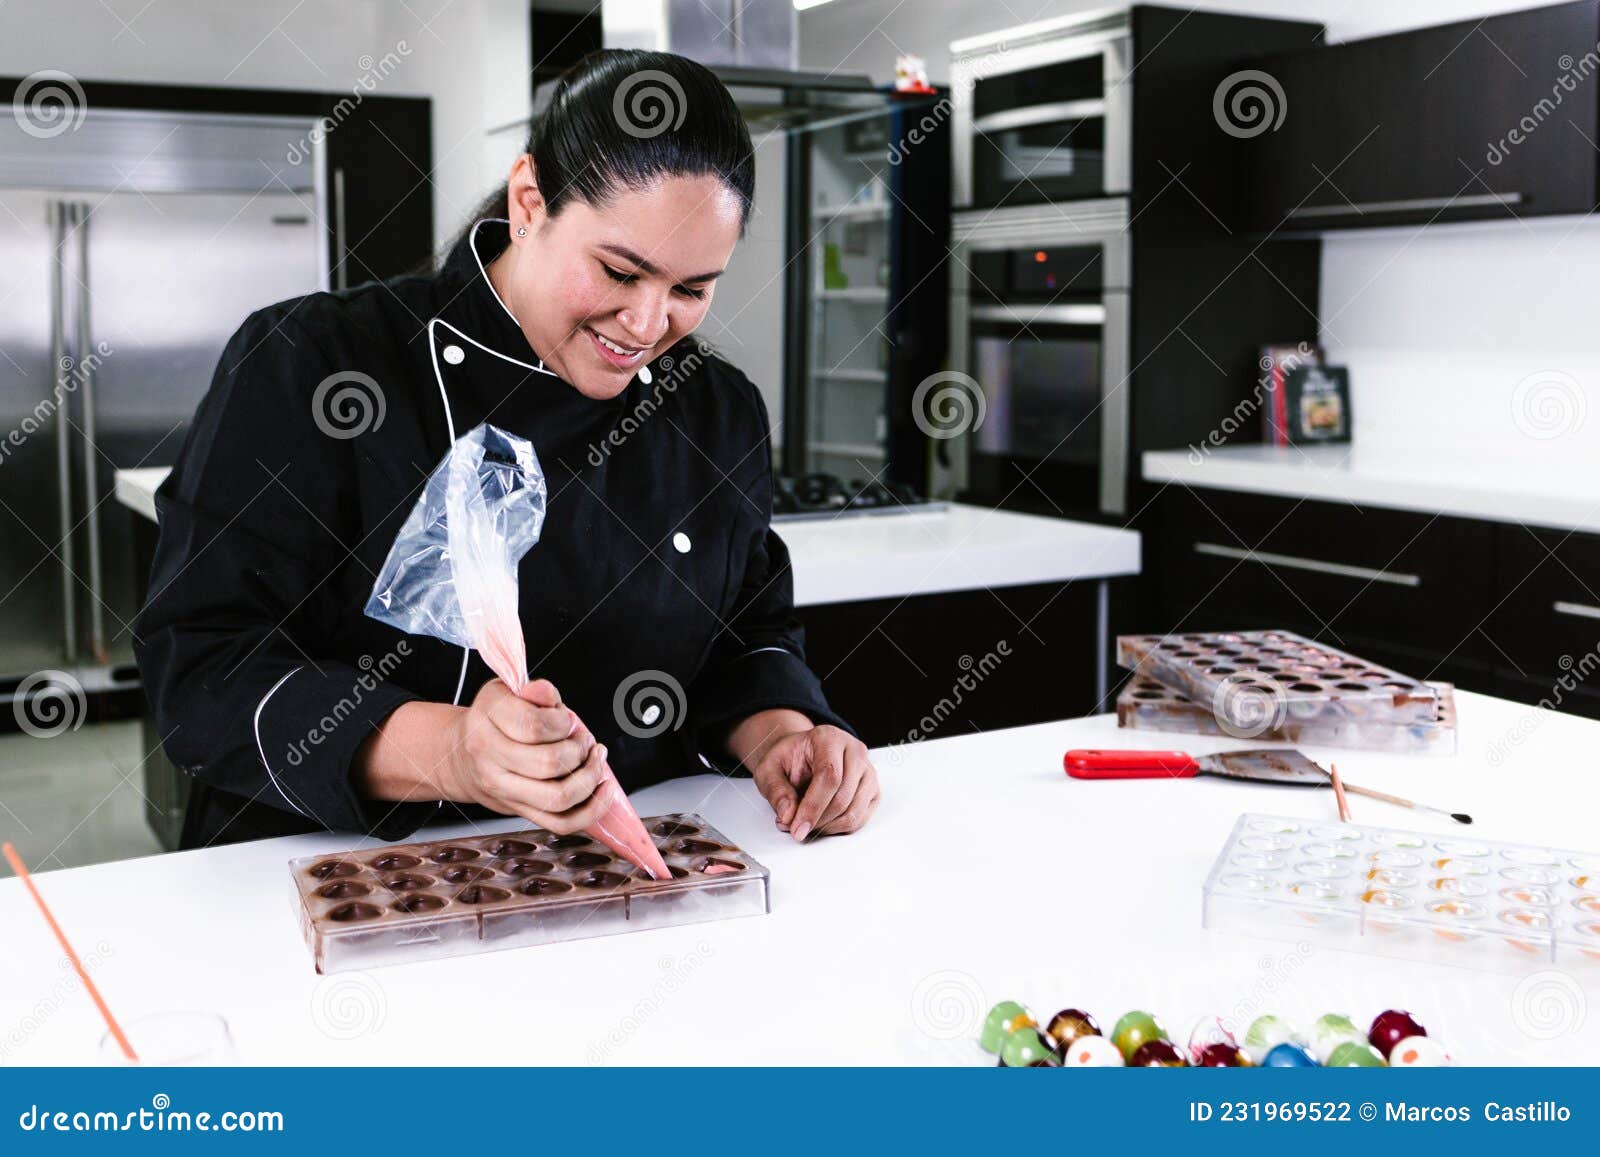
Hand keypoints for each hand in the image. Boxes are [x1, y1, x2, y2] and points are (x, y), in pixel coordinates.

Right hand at [441, 678, 616, 832]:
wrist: (463, 755)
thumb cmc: (497, 720)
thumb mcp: (510, 692)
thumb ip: (536, 691)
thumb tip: (546, 693)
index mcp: (487, 719)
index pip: (535, 726)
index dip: (563, 722)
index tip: (567, 719)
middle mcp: (489, 758)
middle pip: (550, 763)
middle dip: (580, 750)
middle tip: (585, 740)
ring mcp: (502, 790)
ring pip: (557, 797)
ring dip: (589, 777)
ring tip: (595, 759)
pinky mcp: (518, 811)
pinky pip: (561, 823)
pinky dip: (591, 811)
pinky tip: (603, 789)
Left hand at [745, 722, 879, 841]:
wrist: (802, 754)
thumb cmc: (790, 759)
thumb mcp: (769, 769)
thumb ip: (776, 790)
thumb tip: (788, 816)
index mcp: (829, 738)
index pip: (829, 775)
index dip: (813, 806)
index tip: (797, 827)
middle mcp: (854, 751)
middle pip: (843, 797)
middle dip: (817, 821)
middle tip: (795, 828)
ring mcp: (867, 771)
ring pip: (854, 812)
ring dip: (827, 827)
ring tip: (806, 823)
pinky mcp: (872, 790)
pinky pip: (860, 819)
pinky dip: (838, 828)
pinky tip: (822, 822)